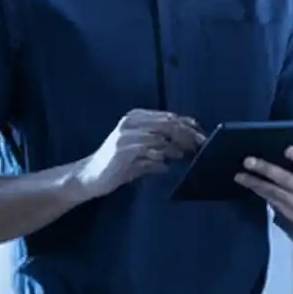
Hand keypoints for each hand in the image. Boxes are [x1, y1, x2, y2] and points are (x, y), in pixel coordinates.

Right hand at [75, 109, 204, 198]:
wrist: (90, 177)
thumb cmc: (117, 165)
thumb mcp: (142, 155)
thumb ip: (161, 149)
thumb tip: (182, 150)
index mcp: (137, 117)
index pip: (168, 116)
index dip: (187, 124)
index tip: (202, 135)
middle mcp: (131, 121)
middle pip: (167, 122)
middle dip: (186, 133)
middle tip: (200, 144)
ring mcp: (126, 134)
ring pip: (159, 134)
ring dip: (175, 145)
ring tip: (184, 154)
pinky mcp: (122, 148)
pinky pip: (147, 148)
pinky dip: (160, 154)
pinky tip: (166, 163)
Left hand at [235, 142, 292, 241]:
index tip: (287, 149)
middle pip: (286, 180)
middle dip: (266, 170)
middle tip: (249, 160)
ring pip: (274, 193)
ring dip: (255, 183)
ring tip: (240, 175)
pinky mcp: (291, 216)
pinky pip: (273, 204)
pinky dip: (261, 195)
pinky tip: (249, 186)